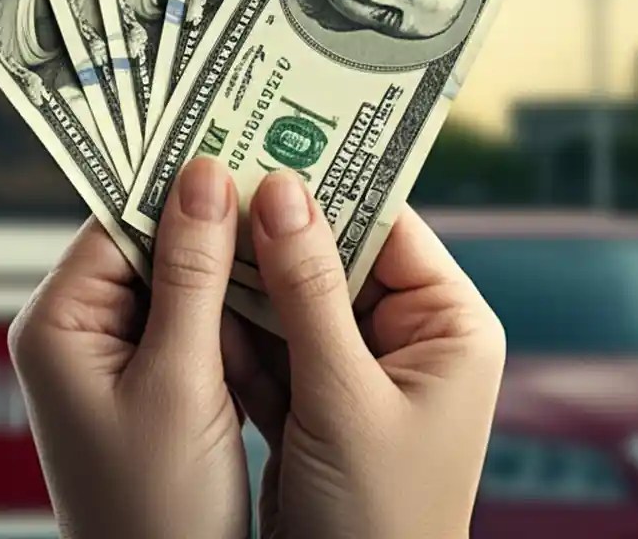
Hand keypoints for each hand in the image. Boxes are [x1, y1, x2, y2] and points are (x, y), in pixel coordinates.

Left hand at [10, 158, 248, 538]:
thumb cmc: (154, 508)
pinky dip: (236, 315)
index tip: (242, 141)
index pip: (118, 220)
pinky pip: (195, 325)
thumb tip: (206, 176)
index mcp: (58, 323)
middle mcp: (78, 332)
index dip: (179, 182)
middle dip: (216, 225)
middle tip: (283, 182)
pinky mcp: (152, 384)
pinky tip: (282, 299)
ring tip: (293, 236)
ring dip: (232, 271)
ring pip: (181, 284)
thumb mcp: (179, 382)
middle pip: (151, 245)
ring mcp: (116, 359)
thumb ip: (193, 277)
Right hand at [223, 172, 506, 538]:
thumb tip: (280, 192)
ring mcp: (359, 369)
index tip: (263, 137)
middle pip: (332, 256)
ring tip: (188, 233)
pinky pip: (272, 345)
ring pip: (293, 299)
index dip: (325, 181)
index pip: (386, 225)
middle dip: (270, 231)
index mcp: (449, 325)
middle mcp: (409, 338)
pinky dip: (235, 334)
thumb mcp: (344, 396)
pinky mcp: (318, 399)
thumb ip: (308, 293)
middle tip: (209, 180)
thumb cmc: (381, 519)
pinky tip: (195, 307)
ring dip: (244, 280)